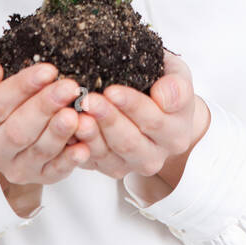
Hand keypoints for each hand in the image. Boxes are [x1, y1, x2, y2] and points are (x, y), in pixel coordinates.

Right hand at [0, 47, 89, 214]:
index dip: (22, 87)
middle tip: (70, 88)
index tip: (48, 70)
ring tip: (77, 114)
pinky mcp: (36, 177)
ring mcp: (11, 166)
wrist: (9, 109)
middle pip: (17, 131)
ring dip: (59, 133)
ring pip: (37, 151)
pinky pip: (53, 172)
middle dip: (45, 107)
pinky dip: (69, 160)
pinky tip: (83, 147)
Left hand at [70, 49, 210, 189]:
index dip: (132, 106)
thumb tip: (164, 96)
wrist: (158, 110)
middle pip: (129, 142)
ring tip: (76, 116)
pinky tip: (68, 130)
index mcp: (176, 133)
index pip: (154, 121)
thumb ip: (177, 86)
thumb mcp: (177, 76)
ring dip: (90, 136)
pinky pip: (93, 161)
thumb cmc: (163, 87)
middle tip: (88, 100)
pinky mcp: (110, 168)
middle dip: (107, 119)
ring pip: (109, 155)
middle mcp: (156, 155)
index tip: (112, 90)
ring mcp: (131, 165)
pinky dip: (79, 147)